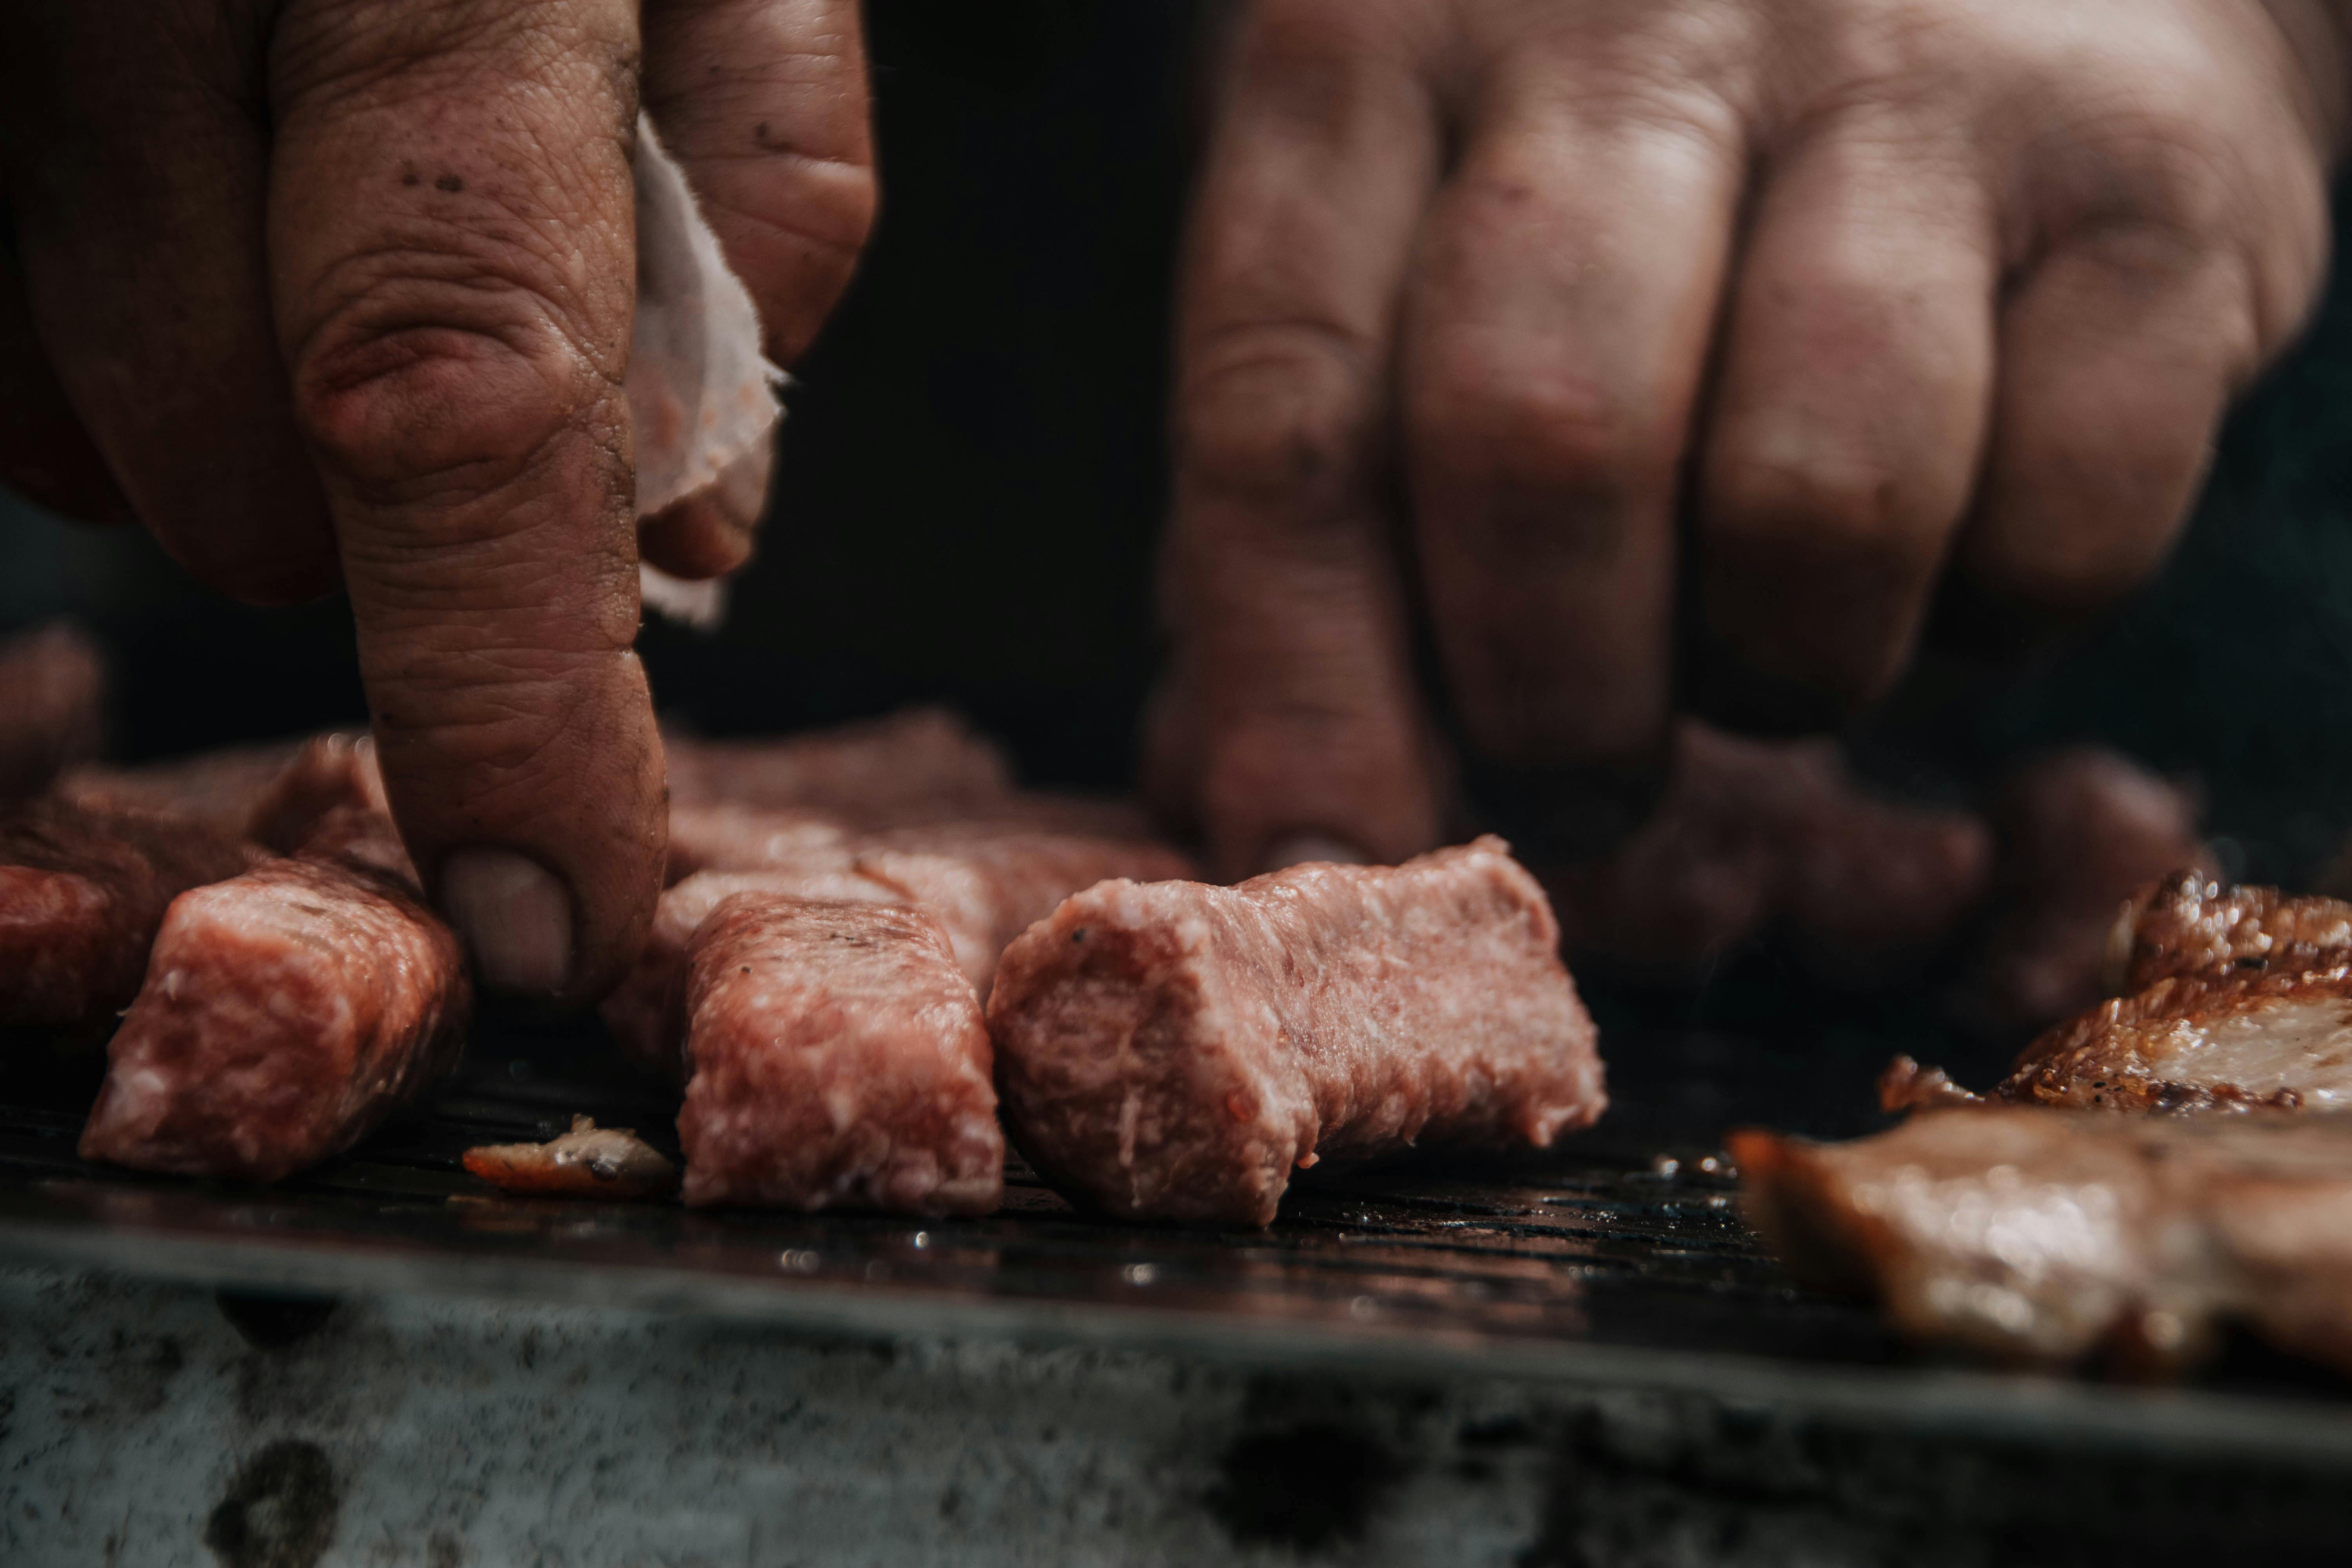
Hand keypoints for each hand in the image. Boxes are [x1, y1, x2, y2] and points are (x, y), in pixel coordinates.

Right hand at [0, 0, 874, 998]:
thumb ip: (751, 204)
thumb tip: (701, 544)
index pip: (461, 385)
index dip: (506, 693)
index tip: (559, 910)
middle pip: (232, 445)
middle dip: (350, 527)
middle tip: (419, 410)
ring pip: (47, 415)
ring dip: (182, 429)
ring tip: (260, 255)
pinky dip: (49, 354)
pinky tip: (130, 236)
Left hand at [1153, 0, 2342, 876]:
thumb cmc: (1642, 160)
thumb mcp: (1432, 253)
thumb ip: (1345, 504)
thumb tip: (1316, 829)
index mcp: (1380, 55)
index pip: (1289, 416)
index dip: (1297, 688)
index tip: (1322, 867)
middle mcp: (1632, 33)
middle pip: (1541, 452)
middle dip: (1554, 703)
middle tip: (1581, 777)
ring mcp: (1910, 84)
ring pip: (1813, 506)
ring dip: (1781, 670)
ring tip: (1770, 638)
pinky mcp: (2153, 180)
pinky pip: (2056, 524)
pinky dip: (1988, 622)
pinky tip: (1942, 554)